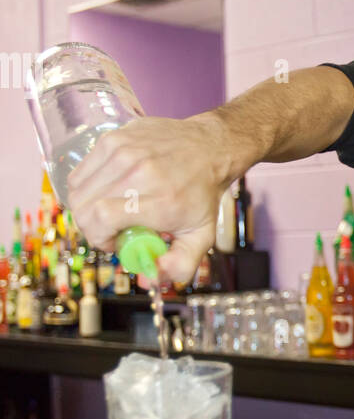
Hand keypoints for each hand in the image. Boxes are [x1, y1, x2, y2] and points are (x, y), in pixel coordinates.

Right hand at [66, 111, 229, 286]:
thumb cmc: (202, 194)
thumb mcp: (201, 236)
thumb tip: (149, 280)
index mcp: (161, 200)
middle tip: (111, 228)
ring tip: (110, 209)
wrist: (210, 146)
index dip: (99, 238)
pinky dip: (87, 187)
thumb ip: (179, 264)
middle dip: (92, 227)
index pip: (101, 218)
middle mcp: (140, 172)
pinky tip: (108, 190)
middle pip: (84, 207)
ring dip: (87, 207)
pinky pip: (81, 171)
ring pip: (77, 190)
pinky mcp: (113, 138)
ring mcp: (124, 151)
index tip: (115, 242)